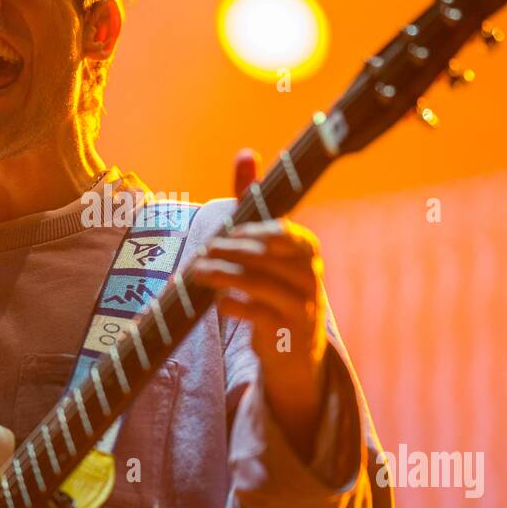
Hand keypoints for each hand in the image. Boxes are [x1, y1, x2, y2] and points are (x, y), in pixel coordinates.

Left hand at [193, 149, 329, 461]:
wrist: (297, 354)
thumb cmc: (277, 288)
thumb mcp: (271, 249)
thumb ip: (257, 202)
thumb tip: (246, 153)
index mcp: (308, 251)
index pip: (281, 232)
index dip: (250, 231)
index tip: (224, 235)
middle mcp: (310, 277)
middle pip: (262, 256)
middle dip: (224, 252)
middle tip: (199, 254)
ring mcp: (301, 307)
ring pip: (255, 283)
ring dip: (218, 276)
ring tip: (195, 273)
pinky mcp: (287, 336)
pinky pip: (255, 314)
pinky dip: (232, 306)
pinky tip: (218, 303)